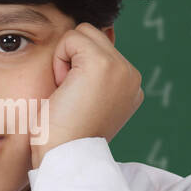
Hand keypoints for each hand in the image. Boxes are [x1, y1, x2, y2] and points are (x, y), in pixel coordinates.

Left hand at [30, 23, 143, 167]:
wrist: (63, 158)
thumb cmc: (63, 136)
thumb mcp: (85, 101)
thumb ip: (91, 74)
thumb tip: (81, 39)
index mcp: (130, 86)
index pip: (100, 49)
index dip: (77, 69)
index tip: (77, 103)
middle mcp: (132, 75)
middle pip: (92, 36)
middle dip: (72, 60)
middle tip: (70, 96)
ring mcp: (121, 68)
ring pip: (83, 33)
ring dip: (66, 59)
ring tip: (68, 93)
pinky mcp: (102, 63)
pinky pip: (71, 38)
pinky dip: (59, 60)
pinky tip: (64, 89)